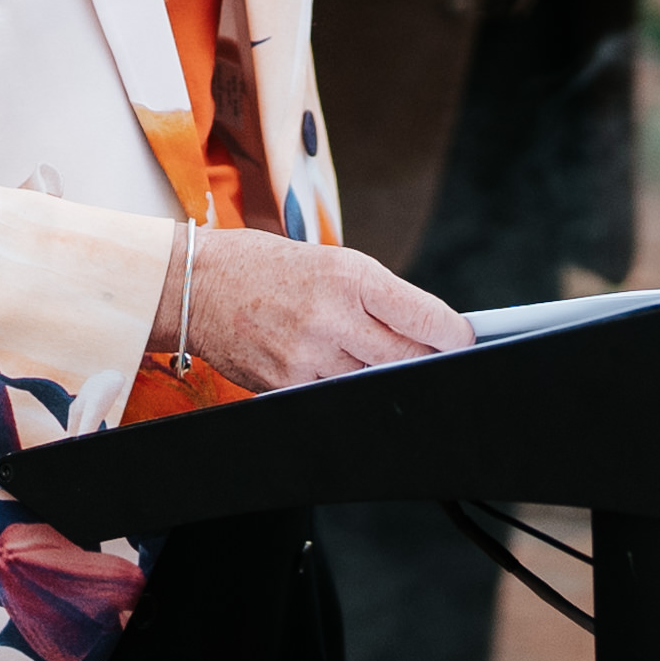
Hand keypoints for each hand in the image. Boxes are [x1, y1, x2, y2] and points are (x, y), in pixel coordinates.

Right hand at [152, 226, 472, 392]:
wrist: (195, 284)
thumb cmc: (266, 266)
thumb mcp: (331, 262)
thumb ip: (378, 298)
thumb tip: (428, 334)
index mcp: (350, 276)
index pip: (426, 318)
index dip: (454, 336)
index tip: (464, 341)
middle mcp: (332, 317)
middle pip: (408, 360)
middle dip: (426, 362)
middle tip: (434, 360)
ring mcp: (308, 357)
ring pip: (373, 385)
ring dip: (383, 379)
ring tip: (376, 363)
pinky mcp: (285, 386)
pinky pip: (334, 398)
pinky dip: (345, 390)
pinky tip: (338, 373)